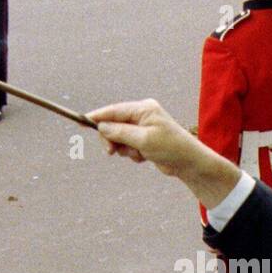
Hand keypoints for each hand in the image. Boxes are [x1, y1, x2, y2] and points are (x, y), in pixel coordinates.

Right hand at [88, 99, 242, 208]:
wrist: (189, 163)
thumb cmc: (170, 147)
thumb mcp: (143, 139)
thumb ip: (120, 132)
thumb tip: (101, 126)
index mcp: (143, 108)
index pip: (114, 110)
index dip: (98, 116)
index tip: (82, 121)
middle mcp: (143, 115)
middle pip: (114, 125)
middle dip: (112, 139)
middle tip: (111, 152)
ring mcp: (144, 128)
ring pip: (120, 138)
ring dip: (124, 149)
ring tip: (138, 154)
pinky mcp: (145, 140)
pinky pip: (128, 146)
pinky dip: (132, 153)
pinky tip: (143, 157)